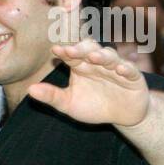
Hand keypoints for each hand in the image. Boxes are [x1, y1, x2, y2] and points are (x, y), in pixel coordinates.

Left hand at [28, 41, 148, 127]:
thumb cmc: (93, 106)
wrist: (121, 116)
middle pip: (90, 50)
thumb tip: (30, 89)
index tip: (56, 50)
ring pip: (110, 57)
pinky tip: (119, 69)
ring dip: (102, 56)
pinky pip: (130, 70)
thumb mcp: (69, 104)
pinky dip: (125, 68)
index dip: (65, 52)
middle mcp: (97, 63)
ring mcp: (116, 68)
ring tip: (93, 57)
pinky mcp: (133, 77)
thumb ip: (51, 96)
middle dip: (81, 49)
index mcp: (80, 66)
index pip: (71, 56)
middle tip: (72, 50)